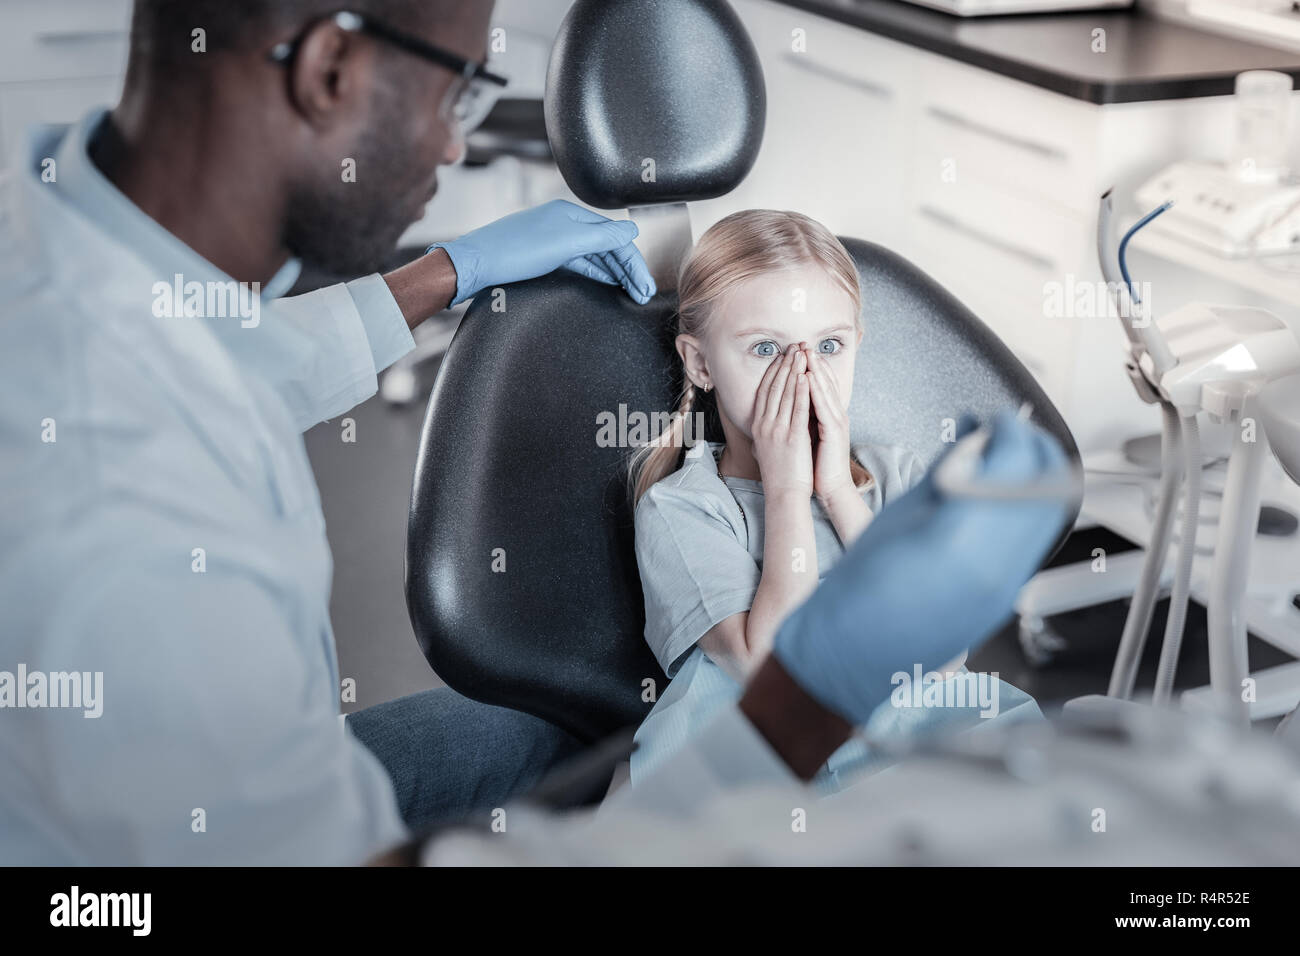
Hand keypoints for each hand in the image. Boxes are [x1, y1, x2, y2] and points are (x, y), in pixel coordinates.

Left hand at [428, 199, 655, 305]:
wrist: (476, 263)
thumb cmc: (514, 251)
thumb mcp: (565, 243)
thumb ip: (601, 238)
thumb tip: (631, 230)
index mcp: (572, 215)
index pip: (615, 237)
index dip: (633, 263)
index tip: (645, 287)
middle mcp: (564, 223)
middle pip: (607, 246)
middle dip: (628, 269)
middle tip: (643, 293)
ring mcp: (553, 240)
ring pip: (594, 255)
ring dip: (615, 273)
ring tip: (631, 291)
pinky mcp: (542, 256)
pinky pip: (579, 262)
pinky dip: (596, 271)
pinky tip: (606, 281)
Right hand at [750, 347, 813, 497]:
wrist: (784, 493)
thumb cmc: (779, 473)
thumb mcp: (766, 447)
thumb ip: (766, 431)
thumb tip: (765, 421)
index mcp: (759, 426)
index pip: (765, 392)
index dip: (773, 372)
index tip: (781, 356)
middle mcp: (765, 425)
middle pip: (774, 388)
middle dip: (784, 365)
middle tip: (794, 347)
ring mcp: (777, 430)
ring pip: (786, 394)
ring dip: (794, 371)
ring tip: (802, 354)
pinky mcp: (792, 437)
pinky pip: (797, 409)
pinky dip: (801, 391)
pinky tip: (806, 376)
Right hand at [771, 410, 1071, 725]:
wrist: (847, 662)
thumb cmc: (855, 594)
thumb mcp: (897, 517)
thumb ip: (945, 473)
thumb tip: (975, 439)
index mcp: (963, 539)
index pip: (1018, 464)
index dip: (1009, 430)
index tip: (989, 419)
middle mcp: (997, 568)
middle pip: (1049, 488)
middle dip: (1033, 449)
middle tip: (1003, 433)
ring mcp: (1005, 589)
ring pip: (1047, 515)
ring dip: (1033, 479)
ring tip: (997, 463)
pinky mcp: (1002, 602)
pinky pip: (1029, 544)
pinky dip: (1021, 512)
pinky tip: (990, 503)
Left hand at [804, 345, 854, 502]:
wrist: (830, 487)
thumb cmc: (816, 465)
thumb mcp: (806, 436)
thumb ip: (801, 420)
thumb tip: (786, 409)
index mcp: (828, 415)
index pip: (819, 385)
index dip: (809, 368)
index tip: (796, 352)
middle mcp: (835, 414)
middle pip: (824, 382)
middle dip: (813, 363)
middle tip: (802, 344)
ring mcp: (837, 421)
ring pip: (826, 390)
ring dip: (816, 370)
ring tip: (807, 353)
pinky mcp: (835, 431)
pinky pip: (825, 406)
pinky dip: (818, 391)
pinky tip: (810, 379)